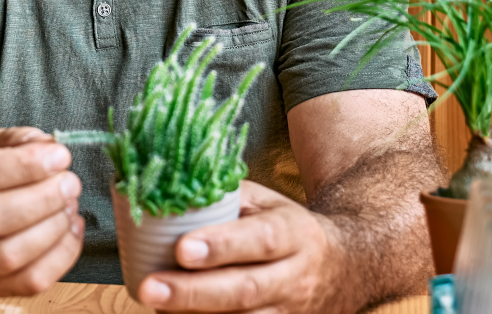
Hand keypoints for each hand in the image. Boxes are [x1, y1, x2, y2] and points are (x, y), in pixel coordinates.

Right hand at [0, 127, 84, 296]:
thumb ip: (13, 141)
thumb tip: (49, 147)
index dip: (24, 165)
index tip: (59, 156)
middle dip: (43, 197)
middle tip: (70, 182)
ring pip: (9, 254)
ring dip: (52, 227)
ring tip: (69, 203)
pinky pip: (28, 281)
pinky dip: (60, 255)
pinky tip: (71, 228)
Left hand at [136, 181, 345, 313]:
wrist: (342, 268)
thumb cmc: (285, 228)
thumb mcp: (264, 202)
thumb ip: (223, 198)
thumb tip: (167, 191)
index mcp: (293, 233)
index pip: (259, 239)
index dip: (222, 246)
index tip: (182, 248)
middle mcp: (295, 277)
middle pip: (245, 290)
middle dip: (193, 292)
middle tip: (149, 287)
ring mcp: (289, 312)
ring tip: (156, 304)